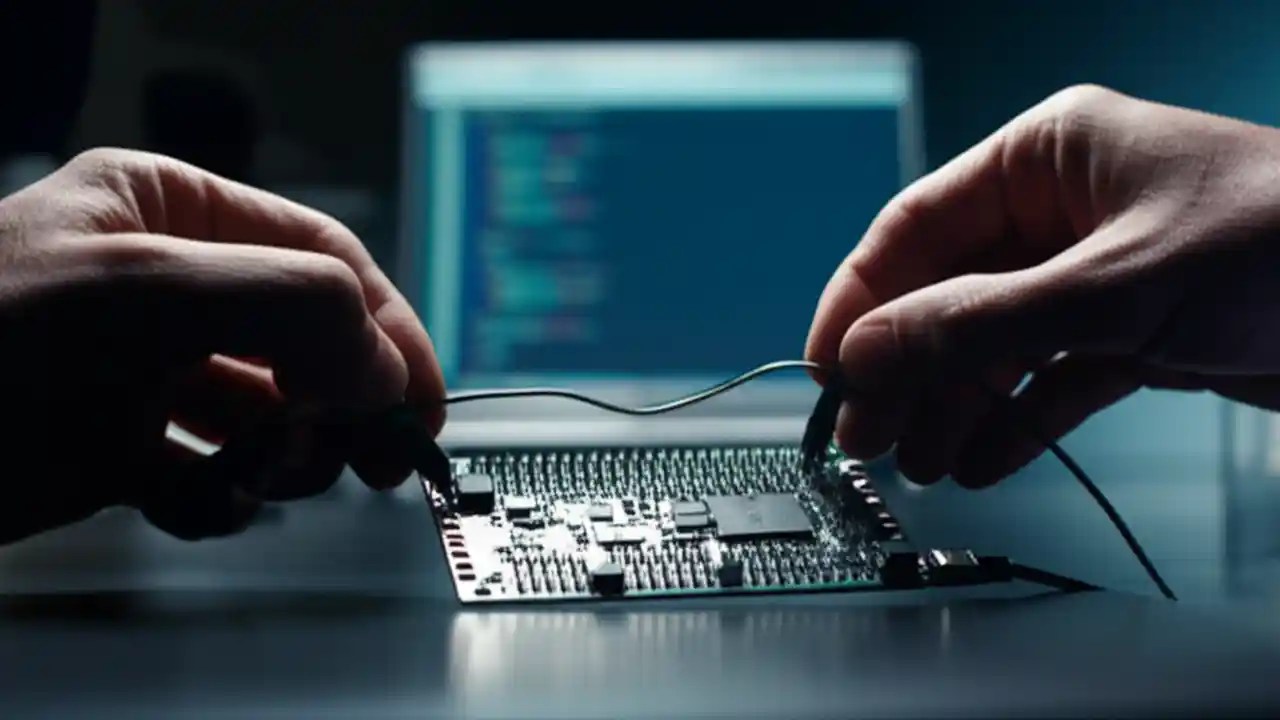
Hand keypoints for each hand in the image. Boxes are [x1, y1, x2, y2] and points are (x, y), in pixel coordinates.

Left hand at [0, 148, 444, 542]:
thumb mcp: (148, 290)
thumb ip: (293, 304)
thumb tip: (384, 368)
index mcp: (169, 210)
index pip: (322, 256)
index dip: (385, 326)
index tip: (422, 400)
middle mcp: (163, 284)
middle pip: (307, 338)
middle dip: (345, 399)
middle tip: (380, 457)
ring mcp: (140, 369)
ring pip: (269, 411)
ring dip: (286, 453)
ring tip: (274, 475)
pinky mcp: (115, 448)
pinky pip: (210, 471)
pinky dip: (220, 498)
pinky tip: (195, 503)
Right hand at [806, 84, 1279, 487]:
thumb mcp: (1111, 289)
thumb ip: (976, 324)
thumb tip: (864, 353)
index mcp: (1048, 155)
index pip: (917, 226)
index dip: (860, 300)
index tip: (825, 369)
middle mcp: (1065, 210)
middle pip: (948, 292)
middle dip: (907, 369)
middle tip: (870, 437)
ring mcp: (1098, 272)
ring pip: (994, 341)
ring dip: (956, 404)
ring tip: (927, 464)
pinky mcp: (1135, 330)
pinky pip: (1050, 376)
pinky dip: (1018, 420)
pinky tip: (988, 461)